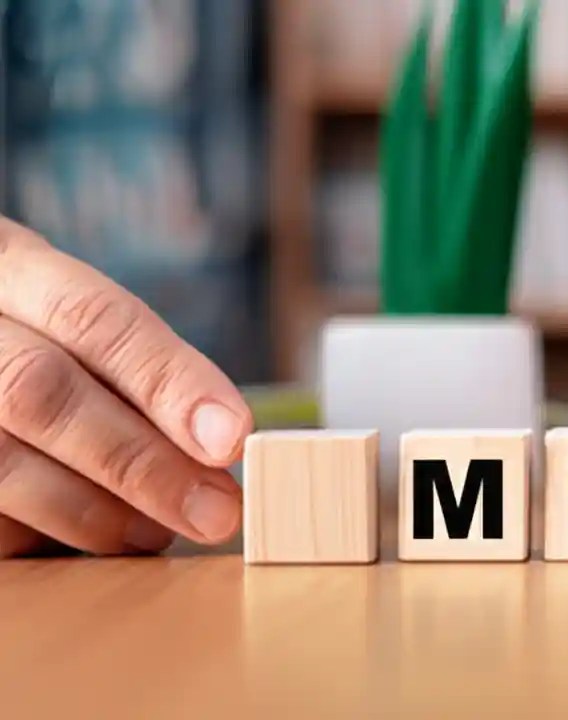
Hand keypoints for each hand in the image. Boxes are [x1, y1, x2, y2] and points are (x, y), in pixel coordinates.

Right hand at [0, 218, 251, 556]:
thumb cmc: (33, 337)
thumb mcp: (68, 319)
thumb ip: (133, 369)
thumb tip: (220, 445)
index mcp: (8, 263)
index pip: (94, 319)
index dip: (169, 382)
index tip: (233, 438)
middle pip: (40, 393)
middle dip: (140, 463)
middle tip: (215, 513)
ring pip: (0, 461)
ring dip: (93, 513)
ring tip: (156, 532)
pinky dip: (39, 535)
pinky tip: (86, 541)